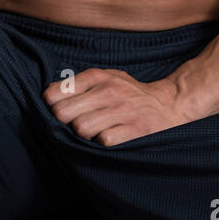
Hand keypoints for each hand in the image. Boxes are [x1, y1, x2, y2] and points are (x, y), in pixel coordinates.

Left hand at [42, 69, 187, 146]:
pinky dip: (102, 143)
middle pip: (64, 113)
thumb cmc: (129, 94)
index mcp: (99, 77)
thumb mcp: (106, 78)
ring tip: (93, 131)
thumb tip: (49, 94)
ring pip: (81, 128)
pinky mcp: (136, 130)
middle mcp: (110, 91)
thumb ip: (78, 84)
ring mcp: (123, 111)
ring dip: (83, 135)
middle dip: (65, 123)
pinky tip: (109, 137)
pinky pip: (104, 141)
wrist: (169, 105)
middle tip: (75, 124)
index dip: (53, 105)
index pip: (57, 92)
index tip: (60, 110)